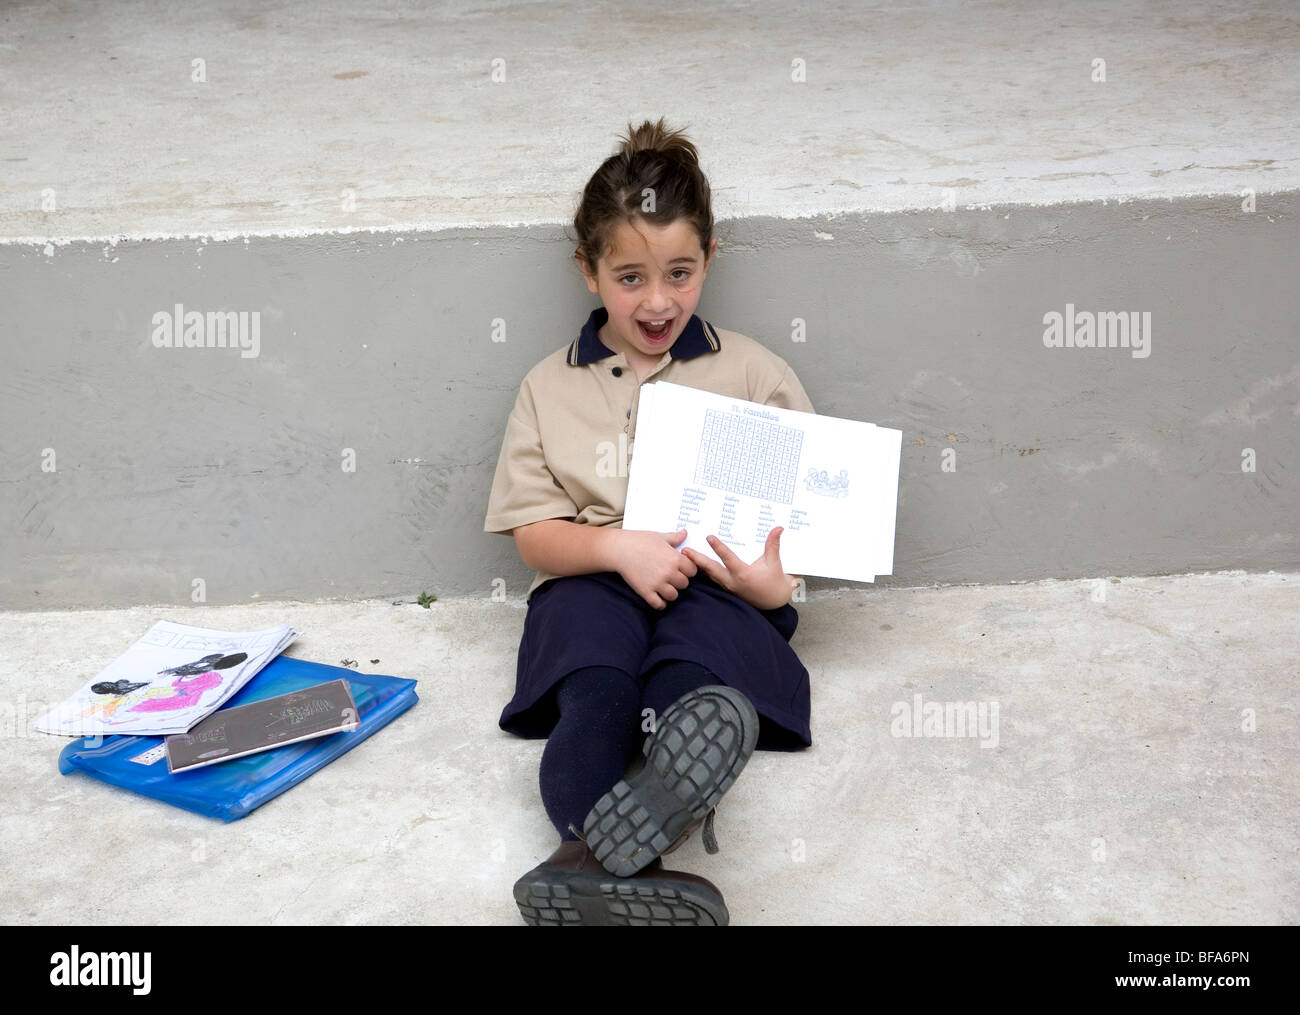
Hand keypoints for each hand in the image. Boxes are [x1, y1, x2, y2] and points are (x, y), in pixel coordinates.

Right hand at [610, 528, 698, 609]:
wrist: (619, 549)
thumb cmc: (638, 540)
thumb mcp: (659, 536)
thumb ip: (675, 537)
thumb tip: (685, 533)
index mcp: (675, 558)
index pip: (693, 571)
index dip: (688, 570)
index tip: (681, 569)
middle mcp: (668, 572)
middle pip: (684, 584)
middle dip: (679, 581)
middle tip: (671, 577)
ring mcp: (657, 583)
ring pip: (673, 596)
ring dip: (670, 592)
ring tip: (664, 587)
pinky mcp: (646, 592)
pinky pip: (659, 604)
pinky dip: (660, 603)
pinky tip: (657, 597)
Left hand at [682, 527, 796, 610]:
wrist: (774, 602)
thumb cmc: (774, 582)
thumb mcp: (774, 563)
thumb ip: (773, 545)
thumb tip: (778, 528)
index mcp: (743, 574)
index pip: (728, 558)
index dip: (718, 547)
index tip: (709, 538)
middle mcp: (732, 582)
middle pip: (711, 569)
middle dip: (697, 559)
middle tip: (685, 551)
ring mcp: (728, 587)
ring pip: (710, 575)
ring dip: (698, 565)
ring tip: (686, 556)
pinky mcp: (727, 589)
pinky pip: (712, 579)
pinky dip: (704, 572)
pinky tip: (695, 565)